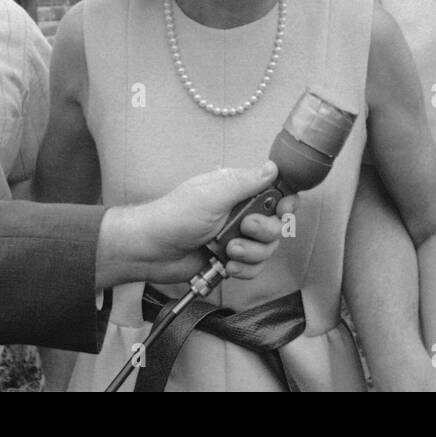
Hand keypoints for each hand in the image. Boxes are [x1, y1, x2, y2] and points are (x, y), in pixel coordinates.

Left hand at [96, 162, 297, 288]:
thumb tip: (273, 167)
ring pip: (267, 249)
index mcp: (237, 191)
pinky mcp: (230, 260)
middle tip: (244, 229)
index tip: (283, 209)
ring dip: (252, 253)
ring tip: (229, 250)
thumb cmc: (175, 216)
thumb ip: (246, 182)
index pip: (275, 192)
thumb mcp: (213, 194)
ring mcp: (236, 237)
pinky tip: (228, 265)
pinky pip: (254, 268)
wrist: (151, 250)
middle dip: (264, 231)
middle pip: (277, 224)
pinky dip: (244, 269)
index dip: (285, 202)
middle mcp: (240, 213)